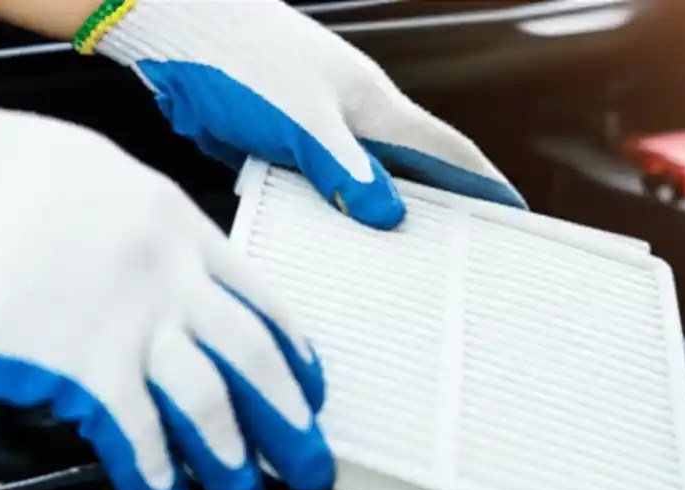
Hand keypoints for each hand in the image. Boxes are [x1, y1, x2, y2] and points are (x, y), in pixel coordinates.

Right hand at [0, 67, 331, 489]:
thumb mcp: (102, 177)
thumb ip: (147, 234)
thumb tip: (163, 277)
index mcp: (177, 228)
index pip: (262, 303)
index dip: (293, 356)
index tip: (309, 389)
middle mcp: (168, 278)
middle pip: (253, 361)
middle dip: (288, 420)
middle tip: (309, 460)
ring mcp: (129, 323)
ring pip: (207, 403)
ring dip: (230, 456)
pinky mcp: (80, 365)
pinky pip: (134, 429)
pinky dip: (154, 468)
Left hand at [74, 0, 524, 228]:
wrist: (169, 22)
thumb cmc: (239, 53)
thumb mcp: (301, 121)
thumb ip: (344, 171)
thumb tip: (389, 215)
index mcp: (374, 106)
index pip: (448, 153)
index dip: (484, 186)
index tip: (515, 216)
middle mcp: (351, 119)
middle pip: (409, 175)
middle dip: (438, 214)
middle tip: (463, 261)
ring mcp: (314, 129)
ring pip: (358, 186)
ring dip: (374, 221)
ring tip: (396, 270)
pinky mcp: (274, 141)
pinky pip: (312, 188)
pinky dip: (323, 215)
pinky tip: (321, 245)